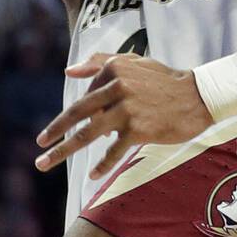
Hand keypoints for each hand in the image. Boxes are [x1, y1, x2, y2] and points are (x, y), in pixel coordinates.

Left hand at [34, 52, 211, 180]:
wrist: (197, 97)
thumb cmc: (164, 79)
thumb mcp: (134, 62)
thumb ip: (100, 61)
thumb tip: (69, 70)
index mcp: (115, 69)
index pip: (87, 95)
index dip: (83, 112)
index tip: (79, 125)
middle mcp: (118, 87)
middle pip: (78, 113)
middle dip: (55, 131)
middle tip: (39, 144)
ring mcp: (127, 110)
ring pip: (88, 133)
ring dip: (63, 150)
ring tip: (45, 163)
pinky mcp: (138, 130)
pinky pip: (113, 151)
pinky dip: (102, 165)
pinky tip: (92, 175)